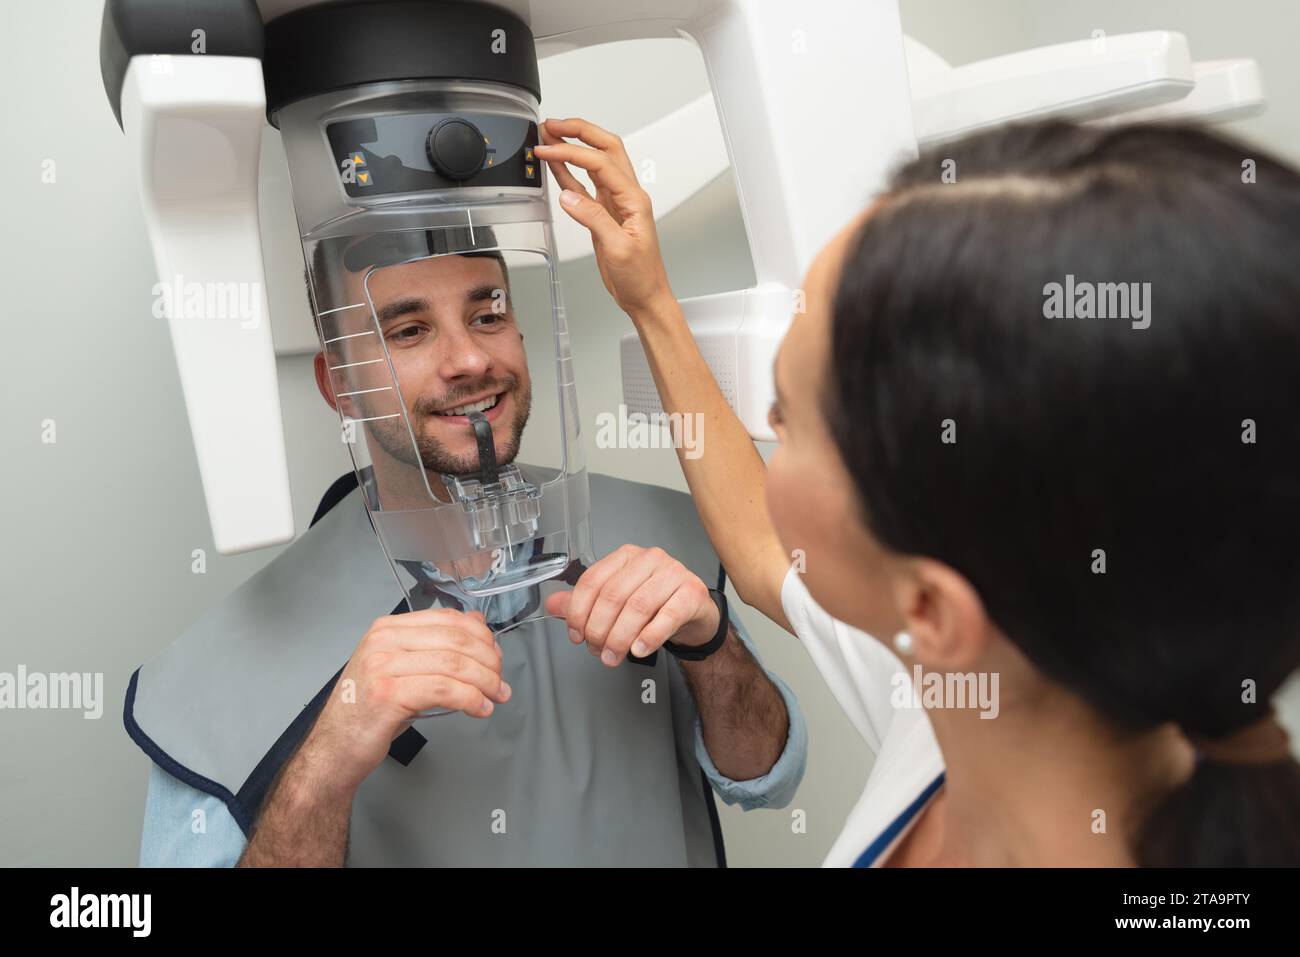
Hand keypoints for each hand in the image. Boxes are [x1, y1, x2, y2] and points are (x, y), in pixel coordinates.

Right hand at [304, 608, 510, 793]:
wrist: (334, 748)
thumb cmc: (367, 711)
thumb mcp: (401, 668)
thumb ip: (434, 646)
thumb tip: (476, 624)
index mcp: (388, 629)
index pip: (448, 620)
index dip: (482, 637)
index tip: (496, 656)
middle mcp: (383, 641)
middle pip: (456, 640)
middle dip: (489, 661)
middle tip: (500, 680)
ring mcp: (383, 666)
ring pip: (454, 664)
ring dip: (485, 682)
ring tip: (497, 696)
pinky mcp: (388, 694)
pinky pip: (444, 690)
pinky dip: (471, 698)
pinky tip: (480, 708)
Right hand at [534, 117, 674, 315]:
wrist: (645, 295)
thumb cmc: (641, 276)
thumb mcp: (618, 249)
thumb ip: (594, 219)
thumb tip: (569, 197)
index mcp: (633, 199)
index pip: (600, 163)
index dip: (572, 151)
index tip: (549, 148)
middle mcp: (626, 195)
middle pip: (604, 148)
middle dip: (579, 132)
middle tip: (552, 125)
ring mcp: (615, 202)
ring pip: (595, 162)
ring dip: (574, 146)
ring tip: (550, 136)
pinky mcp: (604, 213)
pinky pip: (584, 185)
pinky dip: (568, 172)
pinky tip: (555, 165)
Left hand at [543, 545, 720, 666]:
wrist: (693, 610)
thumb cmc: (654, 603)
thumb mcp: (617, 602)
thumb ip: (584, 604)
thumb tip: (552, 605)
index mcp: (625, 557)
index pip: (593, 580)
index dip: (579, 611)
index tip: (576, 634)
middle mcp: (649, 559)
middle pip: (613, 595)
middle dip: (599, 629)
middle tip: (597, 650)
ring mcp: (673, 573)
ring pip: (638, 607)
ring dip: (621, 638)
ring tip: (614, 655)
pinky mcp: (692, 593)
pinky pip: (668, 616)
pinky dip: (650, 636)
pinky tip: (639, 649)